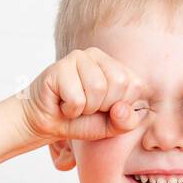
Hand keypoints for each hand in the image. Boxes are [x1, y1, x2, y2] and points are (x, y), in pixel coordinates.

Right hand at [21, 47, 148, 141]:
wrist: (46, 123)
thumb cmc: (80, 121)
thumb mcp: (111, 126)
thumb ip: (127, 121)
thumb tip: (121, 108)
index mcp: (115, 66)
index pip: (135, 85)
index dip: (121, 105)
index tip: (104, 109)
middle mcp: (98, 56)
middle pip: (119, 82)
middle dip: (103, 105)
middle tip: (87, 107)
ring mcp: (78, 58)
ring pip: (98, 88)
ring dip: (85, 108)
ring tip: (75, 105)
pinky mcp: (59, 67)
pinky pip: (77, 97)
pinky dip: (71, 110)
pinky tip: (63, 104)